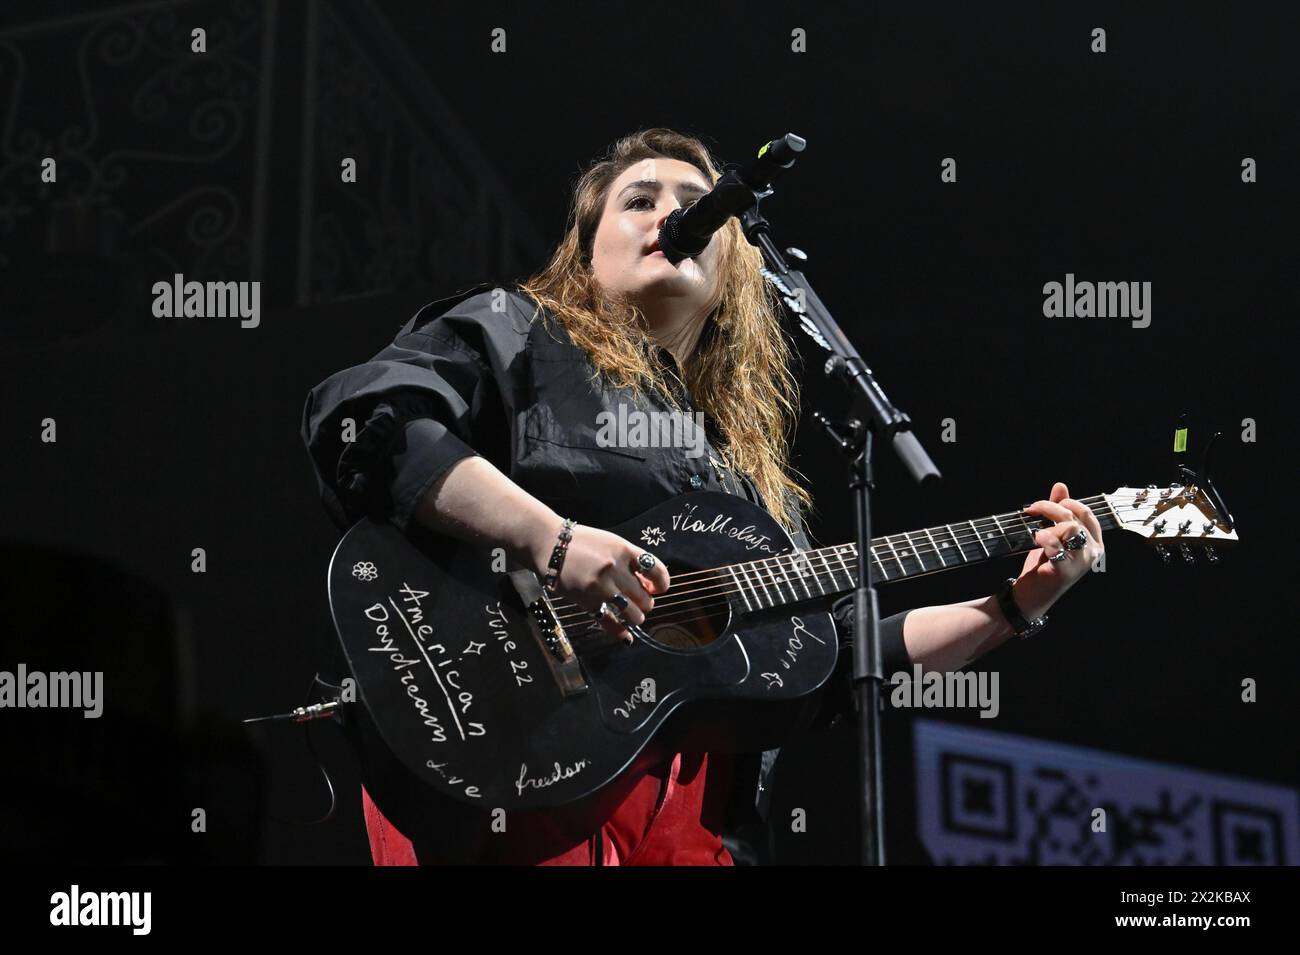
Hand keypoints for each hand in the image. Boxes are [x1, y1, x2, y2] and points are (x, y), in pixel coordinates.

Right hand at [531, 523, 669, 642]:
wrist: (548, 543)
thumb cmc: (581, 542)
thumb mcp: (610, 543)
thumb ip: (629, 561)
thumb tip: (647, 585)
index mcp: (624, 550)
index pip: (656, 571)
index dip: (661, 584)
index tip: (656, 588)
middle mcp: (616, 569)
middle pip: (645, 597)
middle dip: (646, 603)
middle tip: (639, 602)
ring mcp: (601, 587)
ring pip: (633, 613)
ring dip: (635, 617)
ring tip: (630, 614)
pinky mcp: (587, 601)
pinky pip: (609, 621)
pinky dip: (620, 632)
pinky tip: (626, 637)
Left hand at [1014, 481, 1104, 618]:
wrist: (1030, 596)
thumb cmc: (1043, 565)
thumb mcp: (1052, 535)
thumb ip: (1058, 512)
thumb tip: (1060, 486)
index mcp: (1093, 543)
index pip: (1087, 513)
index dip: (1067, 503)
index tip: (1043, 504)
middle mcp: (1092, 552)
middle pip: (1075, 517)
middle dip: (1051, 508)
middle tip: (1032, 509)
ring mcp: (1081, 562)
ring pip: (1069, 528)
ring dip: (1047, 523)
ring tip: (1033, 529)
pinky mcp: (1065, 571)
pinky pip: (1057, 546)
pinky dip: (1044, 538)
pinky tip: (1036, 538)